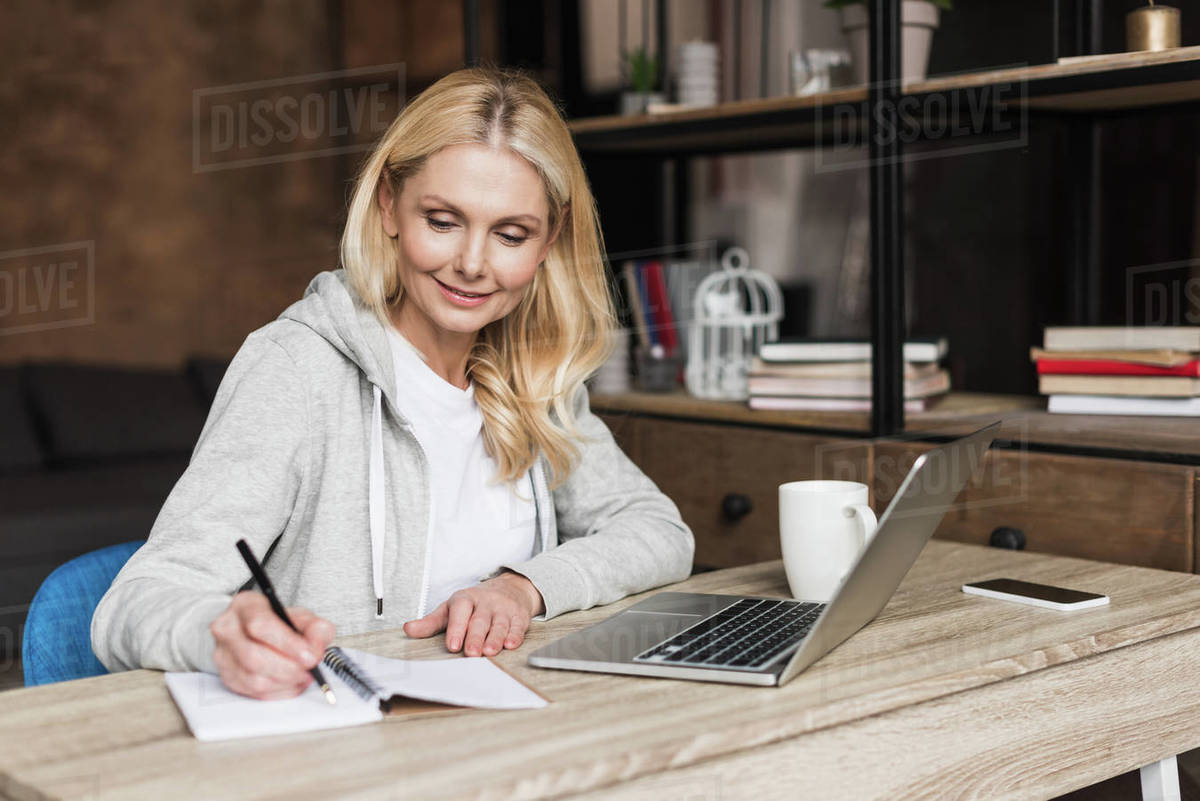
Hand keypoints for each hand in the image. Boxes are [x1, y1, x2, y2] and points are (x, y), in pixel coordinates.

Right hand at [209, 591, 335, 699]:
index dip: (288, 644)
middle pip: (254, 657)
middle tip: (310, 670)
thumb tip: (316, 648)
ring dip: (286, 682)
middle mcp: (227, 629)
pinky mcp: (227, 676)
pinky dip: (279, 692)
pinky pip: (254, 693)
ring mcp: (223, 655)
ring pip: (253, 680)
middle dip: (289, 669)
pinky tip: (292, 683)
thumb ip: (315, 628)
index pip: (261, 626)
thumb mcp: (301, 616)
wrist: (257, 631)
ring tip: (304, 676)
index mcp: (245, 605)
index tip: (310, 656)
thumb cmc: (279, 622)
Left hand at [403, 571, 543, 656]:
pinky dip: (515, 635)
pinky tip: (510, 644)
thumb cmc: (475, 603)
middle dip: (475, 637)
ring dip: (495, 638)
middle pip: (479, 620)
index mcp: (465, 599)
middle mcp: (485, 602)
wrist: (510, 588)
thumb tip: (408, 630)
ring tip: (489, 652)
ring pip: (499, 624)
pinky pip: (517, 625)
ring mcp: (503, 608)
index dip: (456, 627)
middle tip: (471, 653)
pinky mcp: (519, 615)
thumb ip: (431, 622)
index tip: (452, 645)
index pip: (460, 611)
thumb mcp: (451, 608)